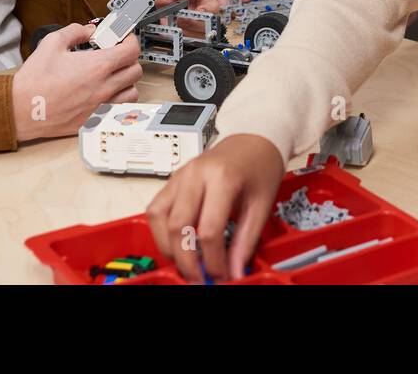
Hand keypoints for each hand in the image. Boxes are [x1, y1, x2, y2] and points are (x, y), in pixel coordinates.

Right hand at [11, 23, 142, 140]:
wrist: (21, 110)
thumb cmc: (34, 80)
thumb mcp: (51, 43)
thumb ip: (74, 31)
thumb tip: (88, 30)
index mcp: (97, 66)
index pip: (132, 50)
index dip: (131, 41)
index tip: (124, 39)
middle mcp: (104, 87)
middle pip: (136, 70)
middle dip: (129, 59)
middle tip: (116, 56)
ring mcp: (102, 105)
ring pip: (132, 92)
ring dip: (127, 82)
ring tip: (113, 76)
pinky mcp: (95, 119)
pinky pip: (119, 109)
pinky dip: (118, 100)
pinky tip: (105, 94)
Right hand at [146, 134, 284, 281]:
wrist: (254, 138)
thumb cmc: (260, 166)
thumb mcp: (262, 204)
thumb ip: (246, 241)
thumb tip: (234, 272)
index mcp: (223, 178)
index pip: (209, 230)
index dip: (213, 261)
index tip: (221, 275)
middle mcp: (196, 174)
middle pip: (179, 227)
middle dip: (186, 261)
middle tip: (198, 279)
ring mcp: (180, 175)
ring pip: (159, 218)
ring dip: (168, 247)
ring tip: (186, 263)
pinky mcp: (173, 178)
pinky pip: (155, 208)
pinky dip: (160, 230)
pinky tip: (176, 243)